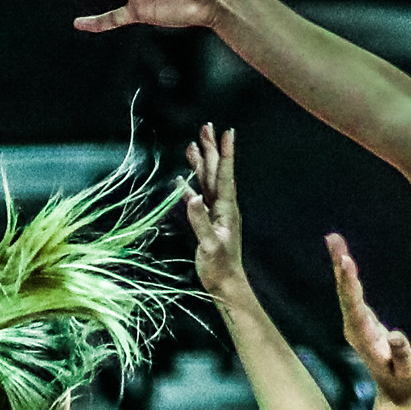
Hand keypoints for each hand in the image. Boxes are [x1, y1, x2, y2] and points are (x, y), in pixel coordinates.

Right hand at [185, 124, 243, 296]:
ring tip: (193, 144)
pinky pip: (198, 197)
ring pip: (207, 181)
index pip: (225, 175)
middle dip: (211, 150)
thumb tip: (192, 196)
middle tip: (206, 127)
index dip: (225, 154)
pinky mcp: (208, 220)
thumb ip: (200, 221)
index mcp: (226, 209)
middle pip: (216, 172)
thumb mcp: (210, 244)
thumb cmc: (219, 266)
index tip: (227, 133)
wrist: (225, 282)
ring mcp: (216, 212)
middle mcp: (223, 206)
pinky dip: (190, 185)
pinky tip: (183, 178)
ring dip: (201, 163)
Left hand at [329, 234, 410, 404]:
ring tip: (334, 239)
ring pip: (346, 290)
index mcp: (364, 338)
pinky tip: (344, 259)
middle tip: (332, 238)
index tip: (346, 261)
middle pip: (345, 292)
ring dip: (341, 264)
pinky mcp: (362, 320)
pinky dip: (348, 274)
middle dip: (340, 264)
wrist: (398, 394)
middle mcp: (355, 328)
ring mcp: (357, 324)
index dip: (350, 283)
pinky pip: (352, 292)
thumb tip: (395, 336)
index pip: (354, 305)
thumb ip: (403, 353)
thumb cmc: (407, 382)